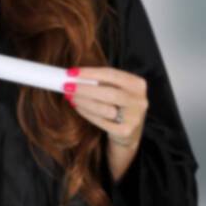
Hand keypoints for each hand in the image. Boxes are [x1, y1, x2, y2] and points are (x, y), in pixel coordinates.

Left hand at [65, 67, 148, 182]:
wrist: (129, 133)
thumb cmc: (118, 106)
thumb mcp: (116, 90)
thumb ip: (101, 83)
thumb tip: (73, 76)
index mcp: (138, 84)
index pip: (112, 74)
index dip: (90, 73)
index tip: (70, 73)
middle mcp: (140, 100)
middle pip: (109, 92)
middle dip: (84, 89)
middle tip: (66, 87)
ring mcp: (135, 117)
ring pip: (105, 108)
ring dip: (83, 101)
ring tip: (69, 97)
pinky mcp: (126, 131)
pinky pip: (102, 122)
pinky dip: (87, 113)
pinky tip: (77, 107)